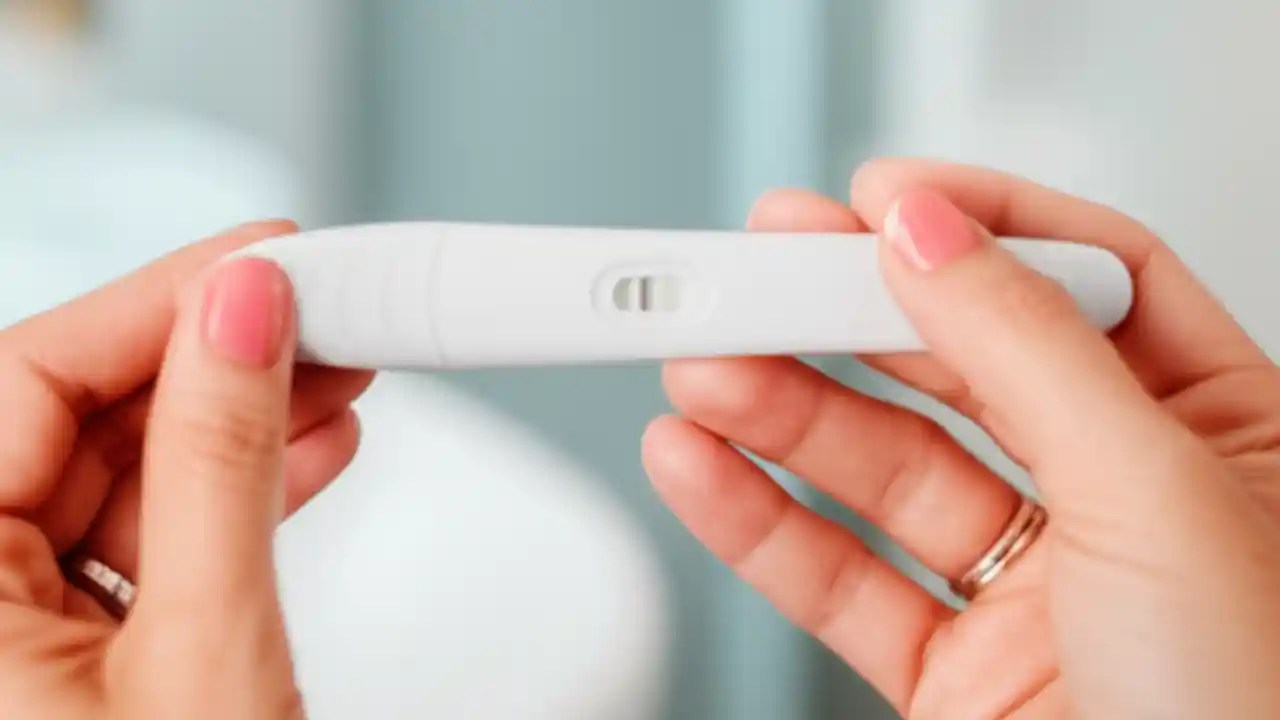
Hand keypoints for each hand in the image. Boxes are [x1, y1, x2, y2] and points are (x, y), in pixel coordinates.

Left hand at [0, 222, 371, 717]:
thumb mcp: (208, 651)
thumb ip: (219, 469)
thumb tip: (241, 313)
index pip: (21, 380)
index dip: (156, 304)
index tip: (265, 260)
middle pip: (72, 424)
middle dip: (214, 361)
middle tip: (319, 309)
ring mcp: (11, 638)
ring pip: (116, 480)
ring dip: (237, 426)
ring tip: (337, 376)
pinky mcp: (73, 662)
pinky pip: (140, 544)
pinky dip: (229, 501)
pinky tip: (306, 452)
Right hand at [643, 159, 1279, 717]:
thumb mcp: (1162, 502)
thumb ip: (1032, 353)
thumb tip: (930, 236)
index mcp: (1220, 437)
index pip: (1088, 280)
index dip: (977, 226)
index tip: (874, 199)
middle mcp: (1119, 504)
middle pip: (957, 365)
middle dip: (844, 315)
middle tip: (747, 272)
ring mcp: (1027, 588)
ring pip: (880, 470)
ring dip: (779, 412)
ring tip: (700, 365)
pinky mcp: (949, 671)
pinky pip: (837, 577)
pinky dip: (758, 521)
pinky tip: (701, 463)